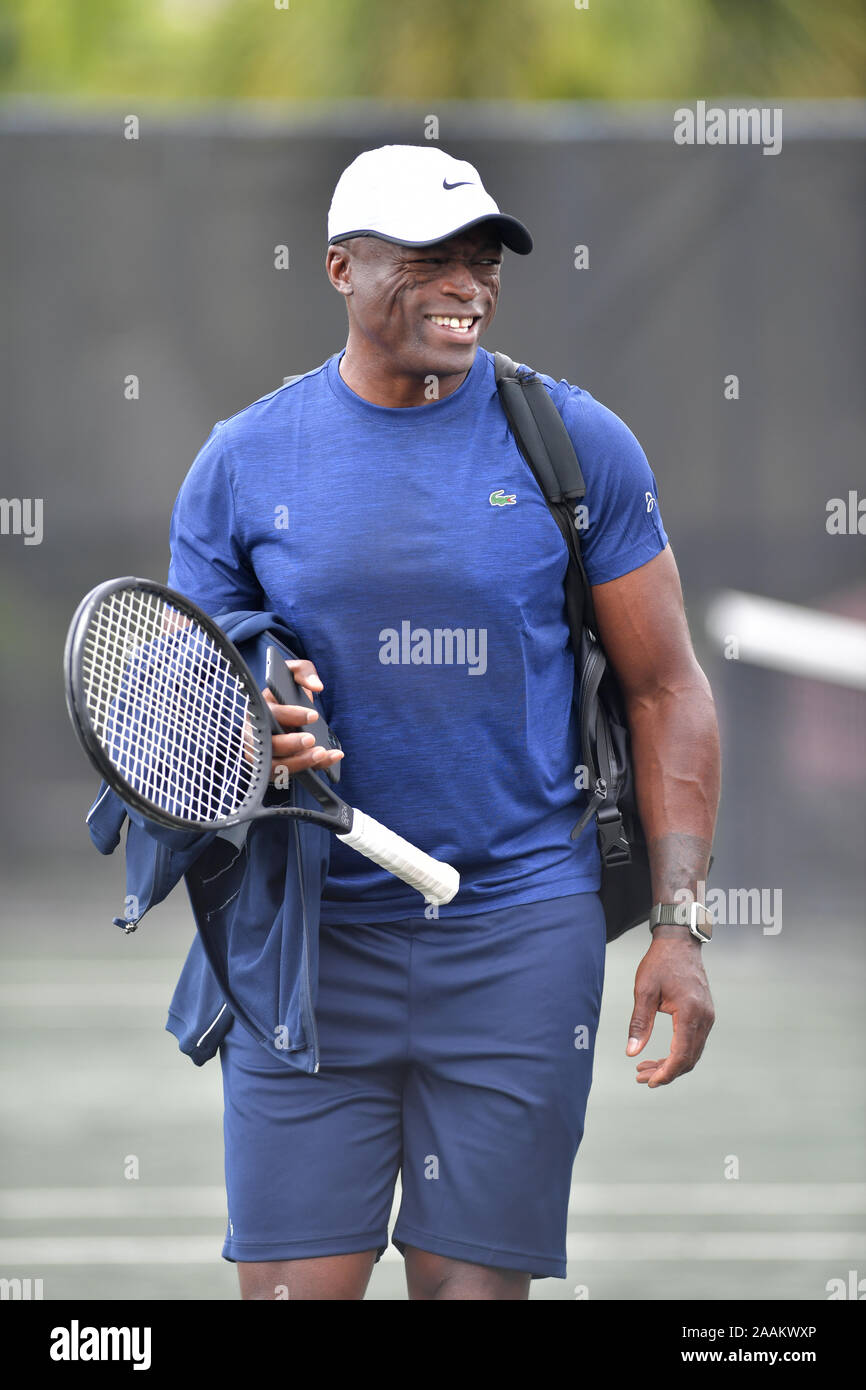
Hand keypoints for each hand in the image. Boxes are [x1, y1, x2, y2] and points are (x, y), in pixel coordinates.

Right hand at [263, 658, 343, 781]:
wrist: (287, 712)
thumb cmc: (287, 692)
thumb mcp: (294, 673)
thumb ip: (305, 672)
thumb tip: (316, 686)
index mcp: (259, 708)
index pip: (270, 713)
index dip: (291, 715)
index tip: (313, 715)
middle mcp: (256, 733)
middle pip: (268, 744)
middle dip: (291, 743)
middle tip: (312, 739)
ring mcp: (263, 753)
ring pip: (275, 765)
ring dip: (299, 763)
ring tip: (321, 754)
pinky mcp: (274, 767)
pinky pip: (289, 774)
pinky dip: (311, 769)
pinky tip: (329, 759)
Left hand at [626, 927, 714, 1086]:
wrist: (679, 943)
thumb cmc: (660, 963)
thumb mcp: (644, 991)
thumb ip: (639, 1023)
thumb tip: (632, 1053)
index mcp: (690, 1012)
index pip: (682, 1055)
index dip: (666, 1073)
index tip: (649, 1082)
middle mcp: (704, 1017)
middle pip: (689, 1058)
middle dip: (666, 1072)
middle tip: (641, 1078)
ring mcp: (708, 1016)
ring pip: (693, 1052)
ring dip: (672, 1064)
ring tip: (645, 1069)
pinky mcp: (705, 1014)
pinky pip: (694, 1042)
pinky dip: (679, 1053)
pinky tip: (661, 1056)